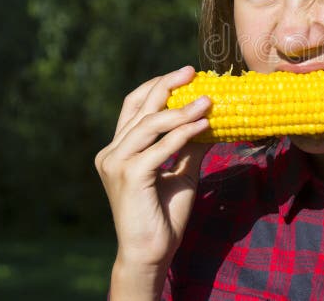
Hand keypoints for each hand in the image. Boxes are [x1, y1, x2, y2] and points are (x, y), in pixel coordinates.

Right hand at [95, 65, 211, 296]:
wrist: (151, 252)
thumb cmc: (164, 215)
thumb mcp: (183, 172)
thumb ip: (190, 146)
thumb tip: (211, 119)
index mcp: (119, 149)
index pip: (134, 106)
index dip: (157, 86)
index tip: (185, 73)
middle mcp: (112, 152)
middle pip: (140, 107)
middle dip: (167, 85)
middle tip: (192, 71)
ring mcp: (116, 163)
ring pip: (150, 124)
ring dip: (181, 110)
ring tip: (208, 101)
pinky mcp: (129, 176)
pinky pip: (160, 147)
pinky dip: (182, 133)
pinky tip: (202, 125)